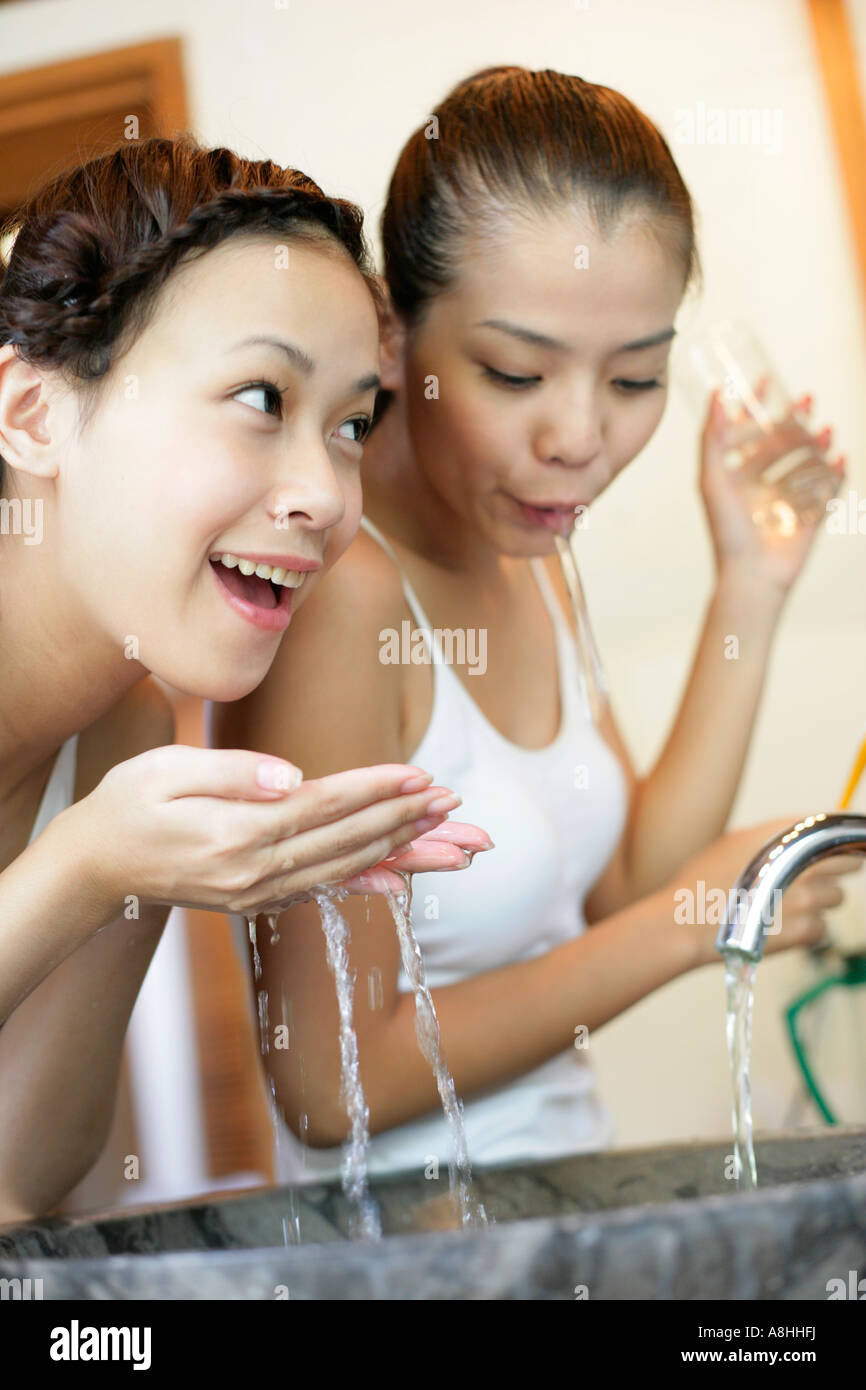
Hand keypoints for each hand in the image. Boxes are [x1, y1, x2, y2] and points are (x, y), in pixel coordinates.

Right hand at [77, 745, 467, 915]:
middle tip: (457, 804)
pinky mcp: (256, 901)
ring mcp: (257, 893)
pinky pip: (323, 892)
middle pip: (347, 841)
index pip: (323, 806)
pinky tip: (404, 882)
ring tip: (453, 841)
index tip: (422, 776)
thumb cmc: (124, 804)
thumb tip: (294, 776)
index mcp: (235, 833)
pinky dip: (367, 885)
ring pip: (346, 869)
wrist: (92, 868)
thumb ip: (232, 771)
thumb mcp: (163, 770)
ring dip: (404, 852)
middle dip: (407, 820)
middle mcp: (254, 872)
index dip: (376, 790)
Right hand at [666, 817, 862, 967]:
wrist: (688, 920)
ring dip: (820, 900)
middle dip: (836, 868)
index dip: (835, 841)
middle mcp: (803, 864)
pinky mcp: (805, 930)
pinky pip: (822, 927)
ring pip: (837, 897)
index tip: (834, 848)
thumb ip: (772, 836)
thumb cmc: (702, 880)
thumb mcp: (734, 842)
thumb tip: (798, 838)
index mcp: (786, 837)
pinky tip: (783, 926)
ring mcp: (807, 899)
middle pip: (848, 863)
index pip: (835, 831)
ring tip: (789, 905)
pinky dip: (808, 928)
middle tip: (816, 876)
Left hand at [699, 389, 844, 595]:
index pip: (746, 431)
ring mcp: (786, 499)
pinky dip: (837, 472)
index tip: (766, 377)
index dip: (756, 404)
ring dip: (817, 440)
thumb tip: (716, 395)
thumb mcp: (711, 480)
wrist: (751, 575)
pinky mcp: (808, 516)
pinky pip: (828, 489)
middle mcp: (759, 484)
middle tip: (807, 398)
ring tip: (824, 428)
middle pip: (780, 441)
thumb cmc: (726, 530)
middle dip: (794, 418)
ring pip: (806, 460)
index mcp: (734, 475)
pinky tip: (840, 457)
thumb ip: (712, 439)